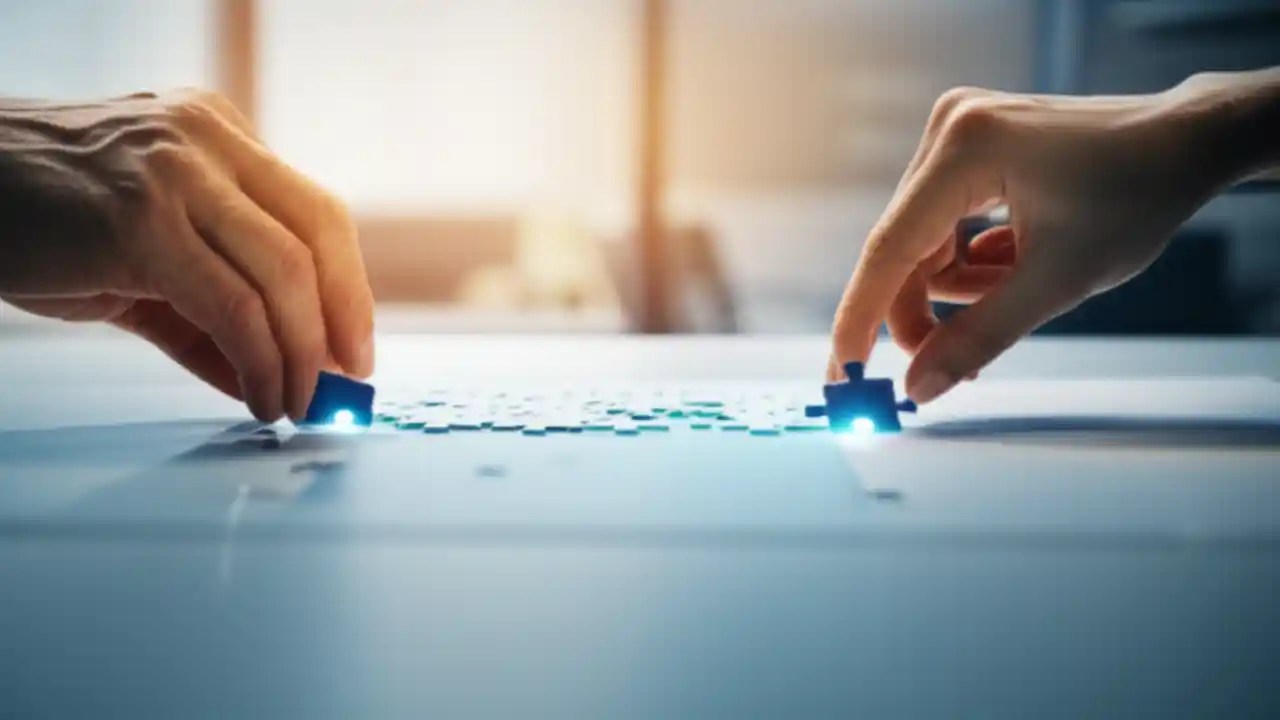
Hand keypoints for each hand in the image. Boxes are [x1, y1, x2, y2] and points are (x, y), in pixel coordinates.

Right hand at [0, 90, 374, 420]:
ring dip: (301, 355)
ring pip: (283, 274)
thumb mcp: (147, 250)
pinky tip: (260, 396)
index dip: (351, 290)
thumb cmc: (44, 218)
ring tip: (296, 404)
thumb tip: (282, 377)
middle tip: (340, 387)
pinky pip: (231, 306)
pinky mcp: (139, 225)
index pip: (318, 214)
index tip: (357, 352)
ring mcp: (174, 175)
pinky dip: (259, 362)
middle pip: (317, 237)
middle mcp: (206, 140)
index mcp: (217, 133)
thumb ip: (215, 308)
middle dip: (341, 322)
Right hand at [829, 75, 1262, 402]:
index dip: (861, 318)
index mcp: (967, 148)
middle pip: (905, 248)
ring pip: (925, 242)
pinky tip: (1019, 264)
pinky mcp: (970, 146)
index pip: (891, 247)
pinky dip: (974, 262)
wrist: (1188, 145)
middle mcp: (950, 130)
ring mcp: (958, 134)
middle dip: (922, 311)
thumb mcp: (1059, 282)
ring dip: (958, 288)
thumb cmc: (1136, 199)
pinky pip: (946, 224)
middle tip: (942, 370)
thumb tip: (916, 389)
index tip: (843, 375)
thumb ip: (980, 339)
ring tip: (1018, 293)